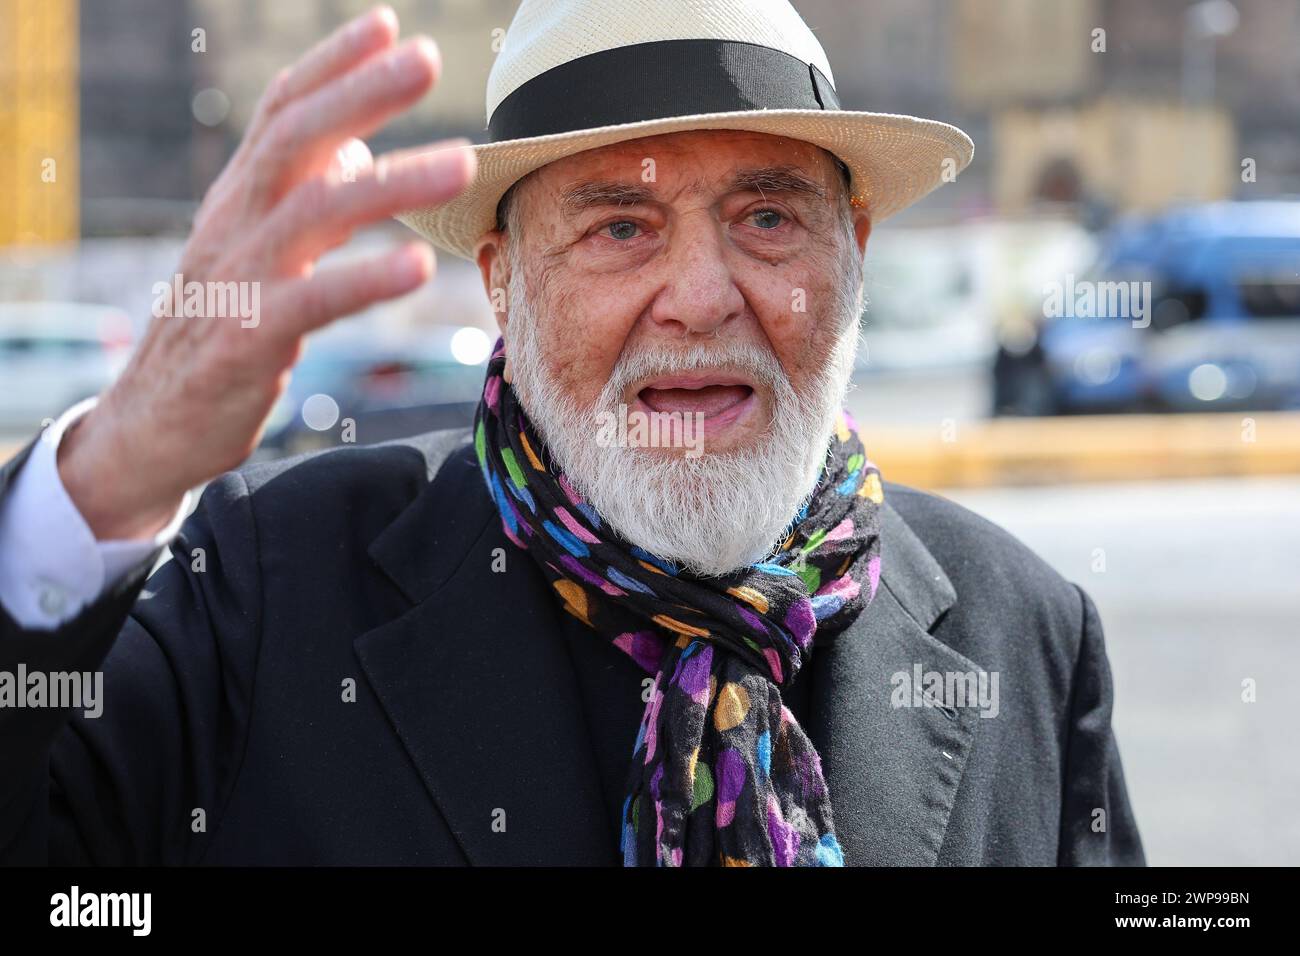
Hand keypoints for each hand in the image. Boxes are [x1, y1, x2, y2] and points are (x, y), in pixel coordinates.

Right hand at [58, 6, 474, 539]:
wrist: (151, 422)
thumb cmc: (219, 329)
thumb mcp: (256, 253)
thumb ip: (306, 196)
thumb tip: (364, 148)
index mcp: (241, 198)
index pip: (283, 111)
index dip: (333, 64)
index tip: (389, 25)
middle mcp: (236, 224)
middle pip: (295, 139)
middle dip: (361, 92)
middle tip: (427, 59)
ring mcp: (238, 279)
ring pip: (312, 211)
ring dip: (392, 182)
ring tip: (461, 160)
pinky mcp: (248, 339)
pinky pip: (312, 301)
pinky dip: (366, 279)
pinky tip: (418, 266)